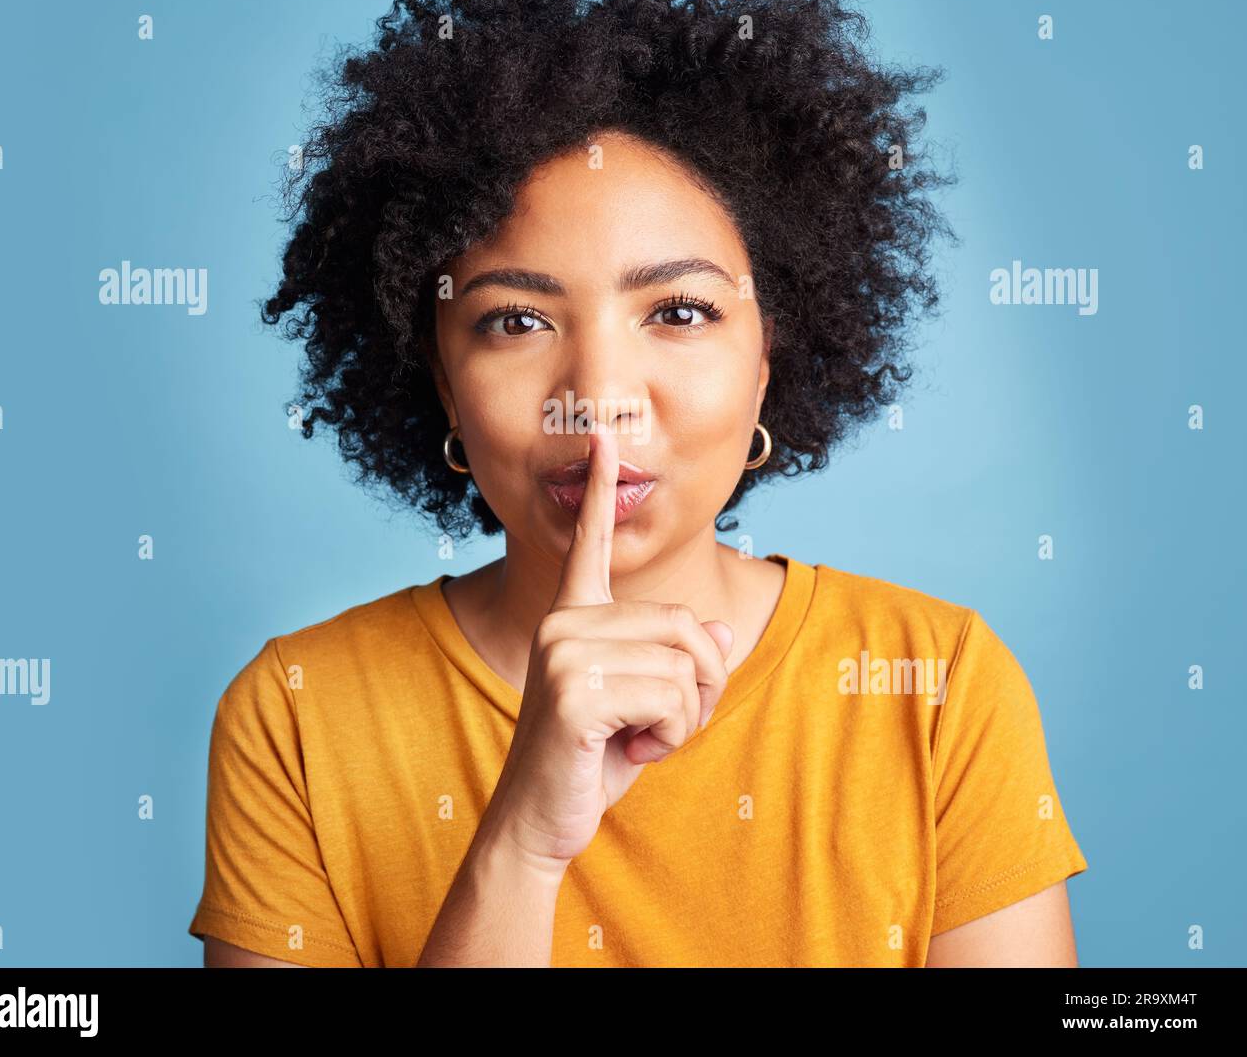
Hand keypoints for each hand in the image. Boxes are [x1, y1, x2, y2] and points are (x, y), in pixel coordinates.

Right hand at [486, 422, 735, 868]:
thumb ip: (675, 661)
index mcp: (575, 615)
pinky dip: (672, 737)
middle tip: (663, 725)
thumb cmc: (592, 759)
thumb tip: (716, 628)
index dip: (602, 489)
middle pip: (684, 624)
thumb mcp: (645, 704)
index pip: (592, 542)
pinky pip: (670, 699)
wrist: (542, 821)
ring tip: (642, 739)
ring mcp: (564, 651)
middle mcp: (564, 621)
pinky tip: (632, 753)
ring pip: (683, 663)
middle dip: (700, 684)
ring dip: (685, 717)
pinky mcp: (574, 690)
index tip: (603, 437)